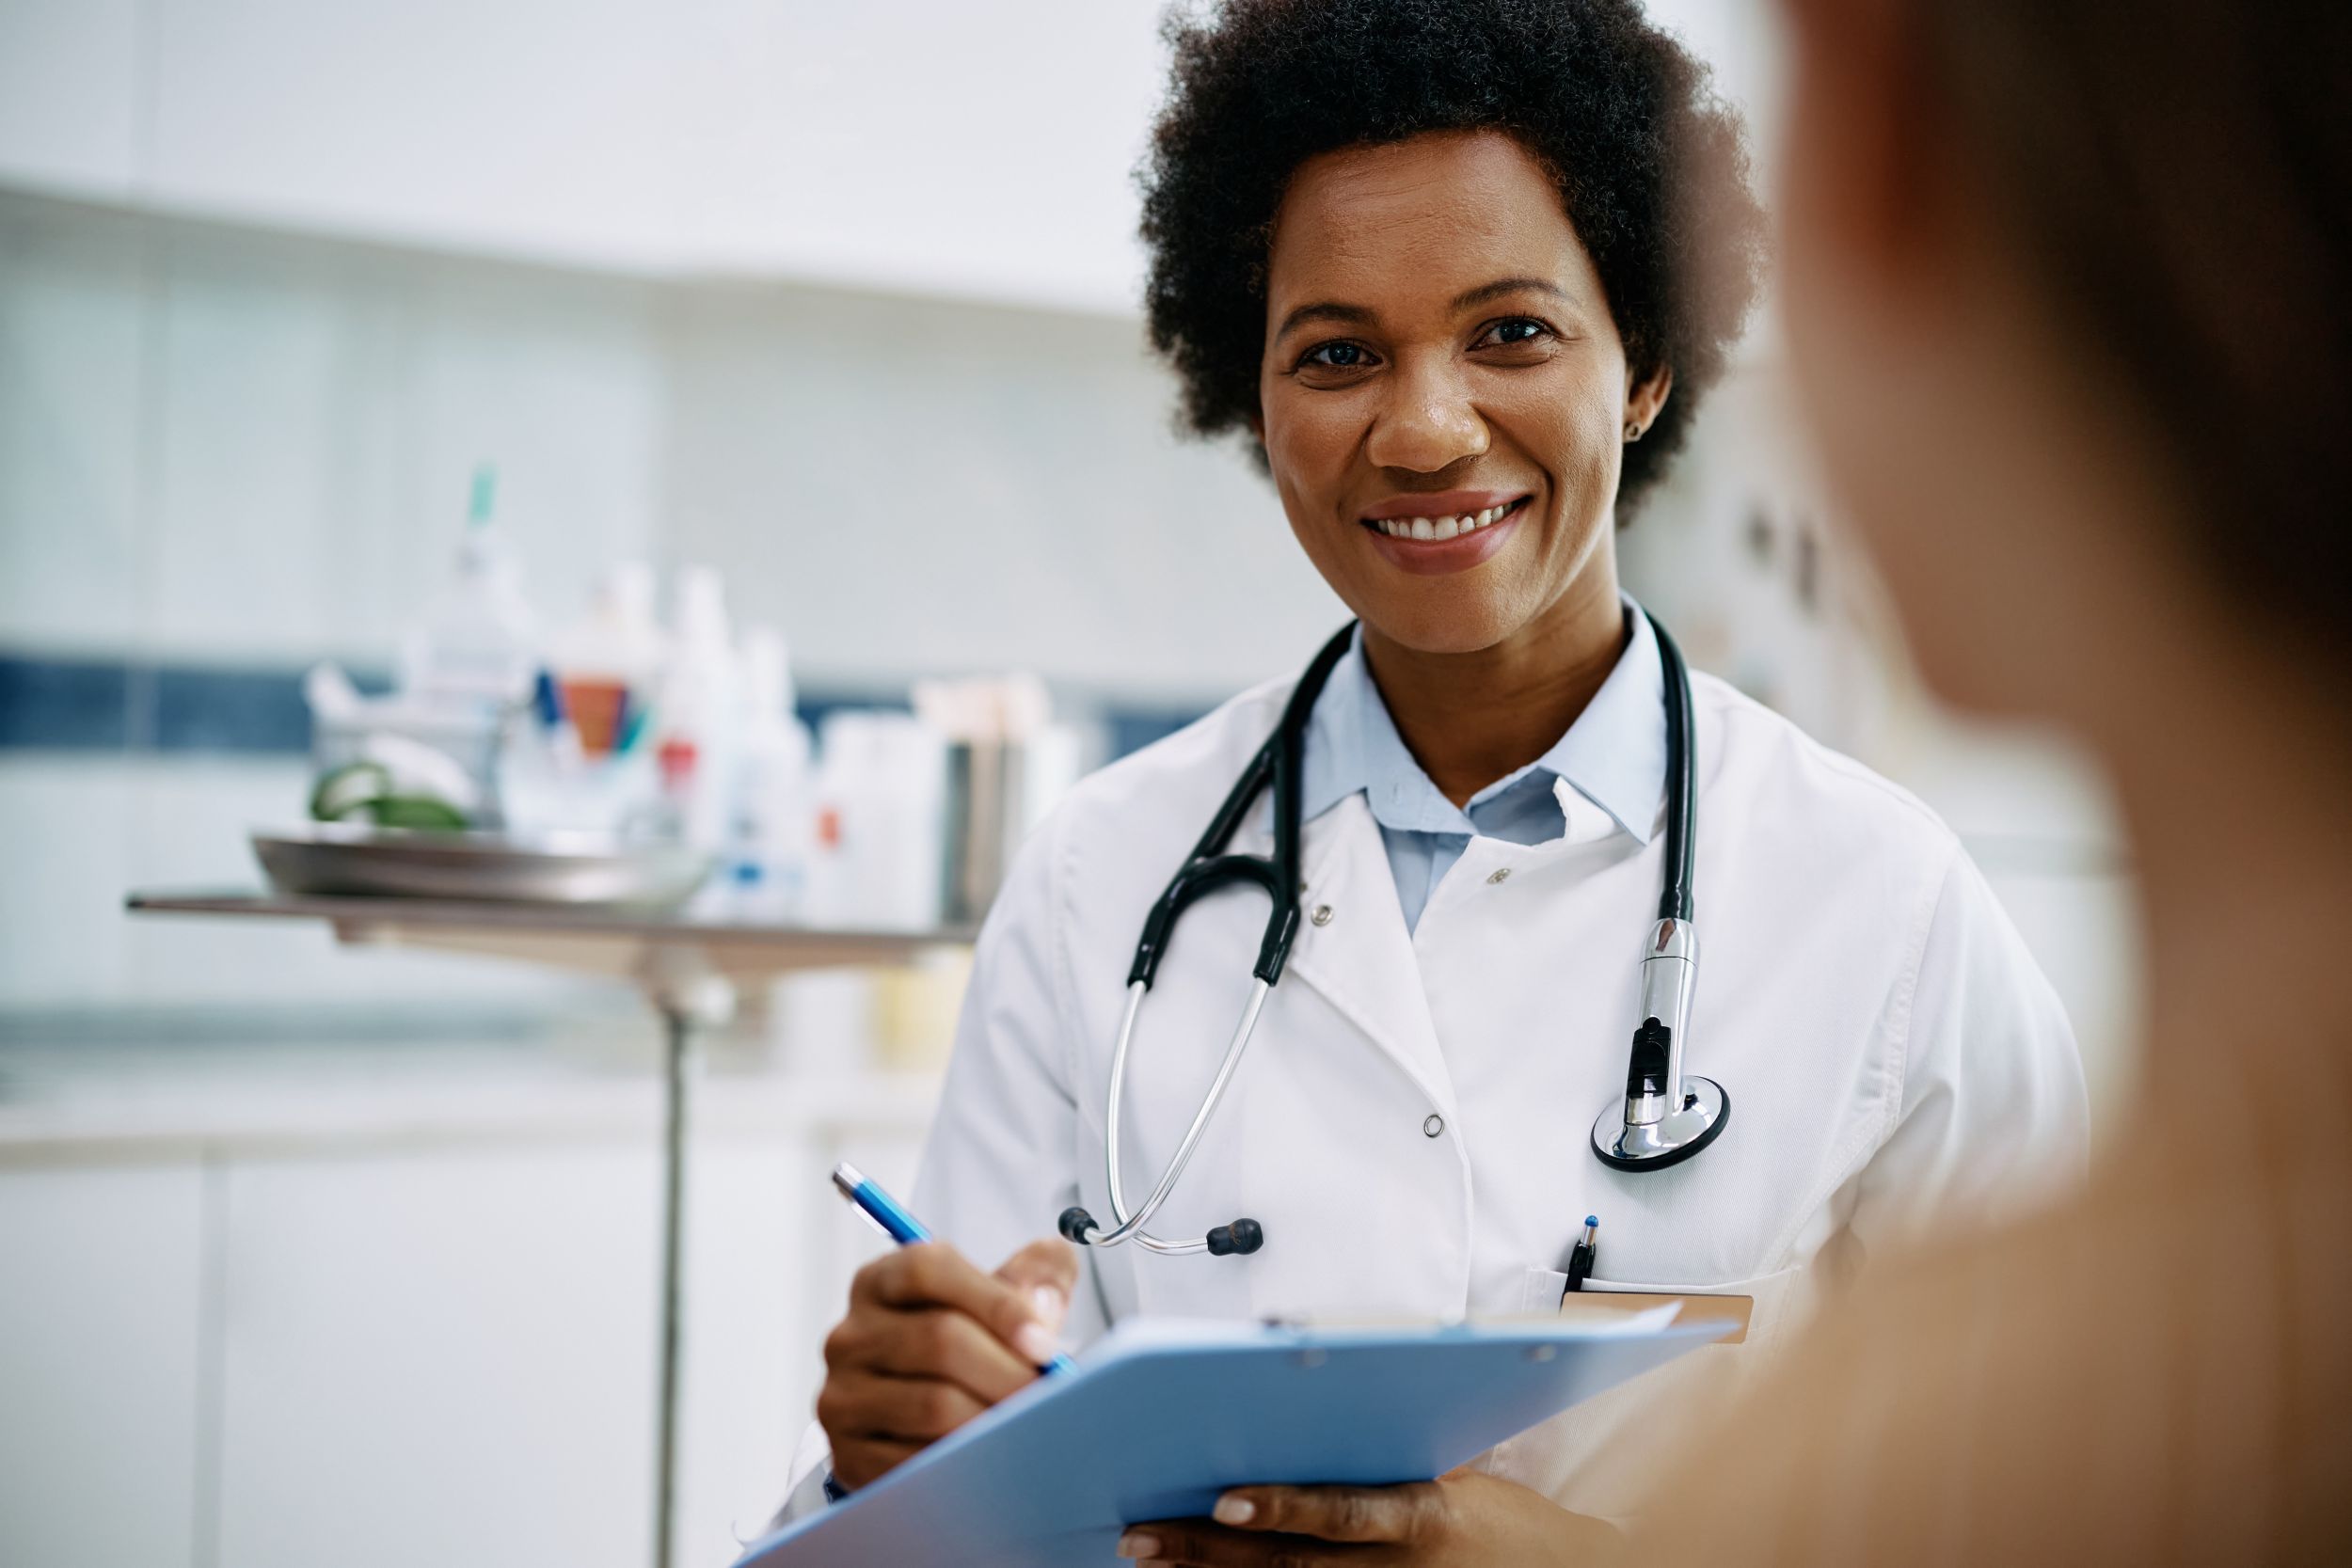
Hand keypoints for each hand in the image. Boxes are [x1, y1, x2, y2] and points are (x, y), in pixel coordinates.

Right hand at [815, 1235, 1075, 1489]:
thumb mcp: (996, 1299)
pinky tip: (993, 1456)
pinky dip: (965, 1461)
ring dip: (994, 1417)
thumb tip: (1045, 1297)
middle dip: (1008, 1369)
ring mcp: (843, 1397)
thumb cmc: (968, 1347)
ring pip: (933, 1404)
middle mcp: (851, 1336)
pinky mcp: (849, 1455)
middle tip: (1051, 1392)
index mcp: (881, 1282)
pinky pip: (917, 1461)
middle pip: (938, 1339)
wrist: (926, 1422)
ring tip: (1031, 1423)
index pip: (928, 1270)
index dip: (995, 1302)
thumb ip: (1035, 1276)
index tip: (1044, 1341)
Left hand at [1115, 1467, 1618, 1565]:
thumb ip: (1382, 1450)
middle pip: (1287, 1563)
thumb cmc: (1499, 1520)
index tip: (1223, 1499)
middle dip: (1207, 1550)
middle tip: (1142, 1533)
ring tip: (1146, 1556)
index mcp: (1420, 1516)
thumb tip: (1307, 1401)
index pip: (1342, 1513)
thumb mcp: (1454, 1473)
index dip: (1282, 1508)